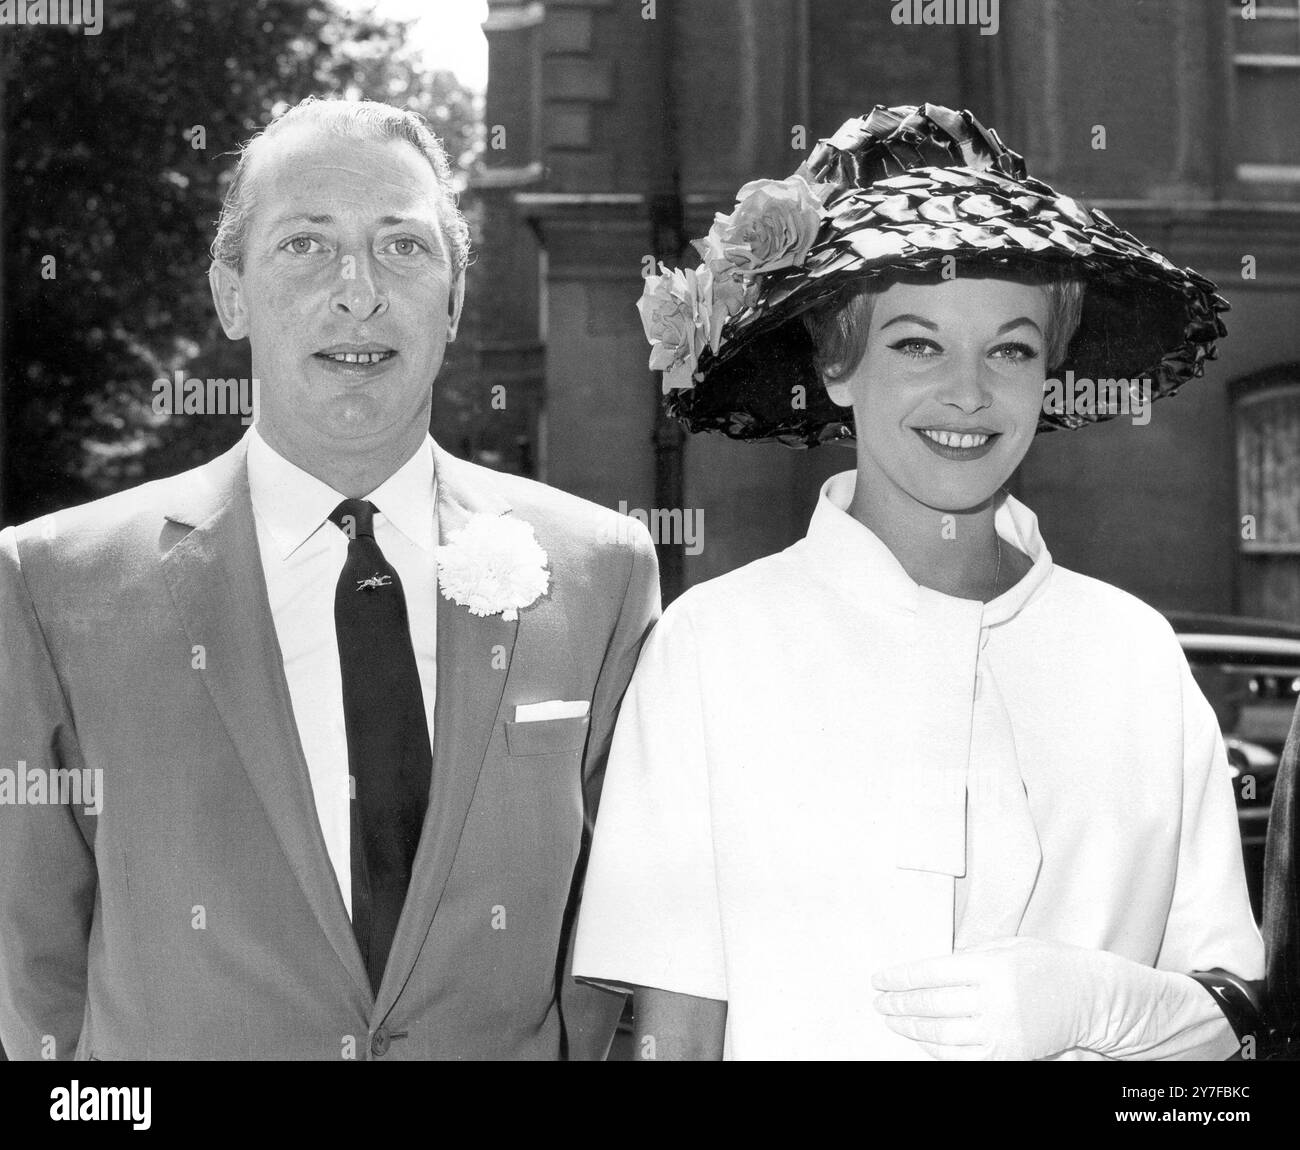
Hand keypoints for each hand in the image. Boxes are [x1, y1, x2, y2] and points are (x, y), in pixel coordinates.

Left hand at [872, 937, 1175, 1060]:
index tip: (879, 980)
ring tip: (892, 1021)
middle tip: (879, 1002)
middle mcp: (994, 999)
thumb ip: (969, 957)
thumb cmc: (1048, 965)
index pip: (931, 973)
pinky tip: (922, 1041)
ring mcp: (1002, 1031)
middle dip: (899, 1004)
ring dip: (911, 1028)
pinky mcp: (1010, 1055)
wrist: (1092, 997)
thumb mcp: (1007, 946)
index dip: (900, 979)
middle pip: (932, 1005)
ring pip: (942, 1035)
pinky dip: (937, 1050)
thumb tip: (928, 970)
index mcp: (991, 966)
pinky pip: (963, 1057)